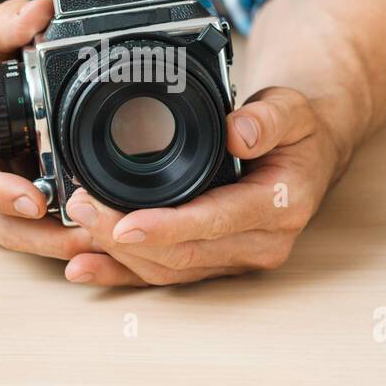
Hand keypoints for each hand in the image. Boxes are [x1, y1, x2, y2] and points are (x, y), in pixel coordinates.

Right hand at [0, 0, 96, 260]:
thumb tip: (39, 11)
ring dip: (62, 246)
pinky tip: (106, 239)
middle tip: (90, 239)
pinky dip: (69, 239)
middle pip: (0, 224)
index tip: (32, 199)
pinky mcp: (15, 212)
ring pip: (22, 237)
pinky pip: (39, 233)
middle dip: (42, 237)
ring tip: (108, 245)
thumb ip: (4, 21)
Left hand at [61, 87, 343, 285]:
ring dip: (120, 256)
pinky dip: (121, 273)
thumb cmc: (296, 134)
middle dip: (127, 239)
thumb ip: (268, 118)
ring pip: (169, 271)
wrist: (308, 158)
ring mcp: (237, 259)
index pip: (216, 221)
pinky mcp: (216, 264)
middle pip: (184, 253)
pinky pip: (165, 275)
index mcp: (278, 206)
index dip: (168, 226)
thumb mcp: (291, 109)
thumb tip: (238, 132)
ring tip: (76, 231)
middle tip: (83, 210)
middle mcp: (260, 243)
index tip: (125, 222)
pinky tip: (85, 268)